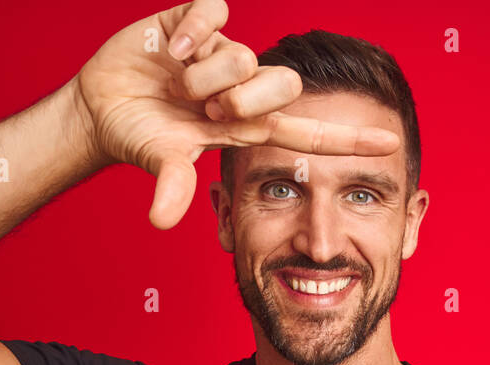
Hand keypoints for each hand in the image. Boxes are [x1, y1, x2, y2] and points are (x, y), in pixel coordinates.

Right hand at [74, 0, 401, 229]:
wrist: (100, 107)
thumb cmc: (139, 137)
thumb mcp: (159, 159)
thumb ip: (171, 183)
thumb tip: (160, 219)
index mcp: (246, 125)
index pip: (308, 133)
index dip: (347, 138)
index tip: (389, 143)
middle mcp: (242, 87)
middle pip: (284, 85)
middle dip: (244, 100)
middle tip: (207, 111)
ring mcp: (221, 53)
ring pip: (243, 55)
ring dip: (206, 76)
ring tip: (178, 86)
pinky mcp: (195, 21)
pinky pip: (214, 12)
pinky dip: (193, 32)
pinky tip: (172, 50)